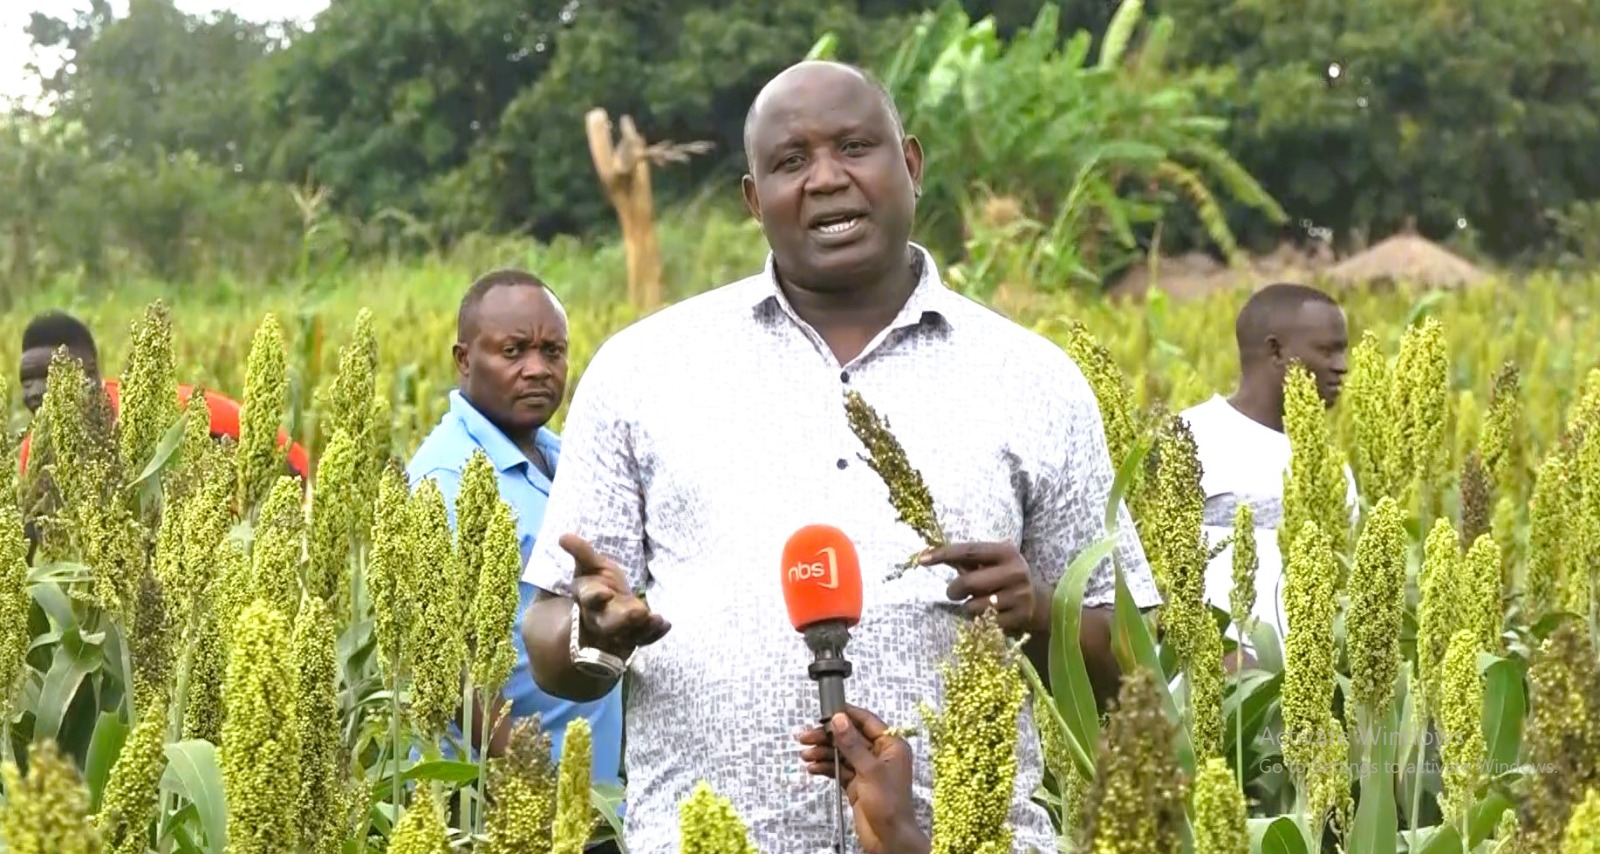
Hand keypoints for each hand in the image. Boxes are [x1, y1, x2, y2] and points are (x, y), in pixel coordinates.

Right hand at [561, 533, 670, 656]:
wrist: (606, 601)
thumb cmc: (596, 580)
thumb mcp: (590, 564)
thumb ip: (581, 551)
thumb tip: (563, 536)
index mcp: (588, 598)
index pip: (590, 599)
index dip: (597, 597)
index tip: (606, 592)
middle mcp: (601, 617)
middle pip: (609, 624)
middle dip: (623, 620)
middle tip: (639, 612)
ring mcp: (619, 629)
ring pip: (628, 633)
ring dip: (643, 628)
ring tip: (656, 618)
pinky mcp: (634, 634)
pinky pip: (644, 637)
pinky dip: (654, 633)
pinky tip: (665, 624)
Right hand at [797, 706, 928, 853]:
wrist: (889, 838)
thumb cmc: (889, 804)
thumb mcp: (869, 770)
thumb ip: (852, 744)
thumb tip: (839, 719)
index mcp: (891, 745)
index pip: (866, 721)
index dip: (846, 715)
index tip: (826, 712)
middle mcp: (879, 754)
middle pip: (850, 737)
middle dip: (827, 737)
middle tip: (805, 736)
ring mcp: (867, 770)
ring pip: (841, 754)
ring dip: (823, 753)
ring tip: (805, 754)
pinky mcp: (857, 784)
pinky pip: (838, 769)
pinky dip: (825, 767)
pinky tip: (813, 768)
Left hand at [923, 541, 1040, 633]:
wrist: (1038, 600)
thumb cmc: (1002, 576)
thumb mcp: (990, 562)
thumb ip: (964, 558)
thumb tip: (927, 555)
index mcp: (1006, 552)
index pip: (969, 551)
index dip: (944, 554)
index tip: (921, 559)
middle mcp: (1015, 572)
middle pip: (969, 582)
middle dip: (954, 589)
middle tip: (954, 592)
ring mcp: (1020, 596)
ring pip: (974, 606)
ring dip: (969, 606)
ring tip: (979, 602)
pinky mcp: (1020, 617)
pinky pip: (985, 622)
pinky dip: (981, 619)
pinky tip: (990, 613)